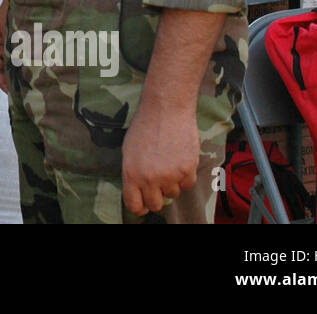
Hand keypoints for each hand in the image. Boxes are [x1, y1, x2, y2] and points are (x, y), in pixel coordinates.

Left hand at [121, 101, 198, 216]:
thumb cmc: (144, 126)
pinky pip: (187, 185)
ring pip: (173, 194)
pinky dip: (184, 177)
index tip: (143, 204)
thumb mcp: (128, 151)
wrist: (166, 109)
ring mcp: (170, 176)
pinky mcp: (188, 170)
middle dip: (156, 197)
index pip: (135, 206)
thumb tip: (138, 192)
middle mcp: (150, 179)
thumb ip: (133, 174)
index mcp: (131, 174)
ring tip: (168, 163)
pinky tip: (179, 160)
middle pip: (155, 205)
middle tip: (157, 183)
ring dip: (171, 184)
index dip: (139, 207)